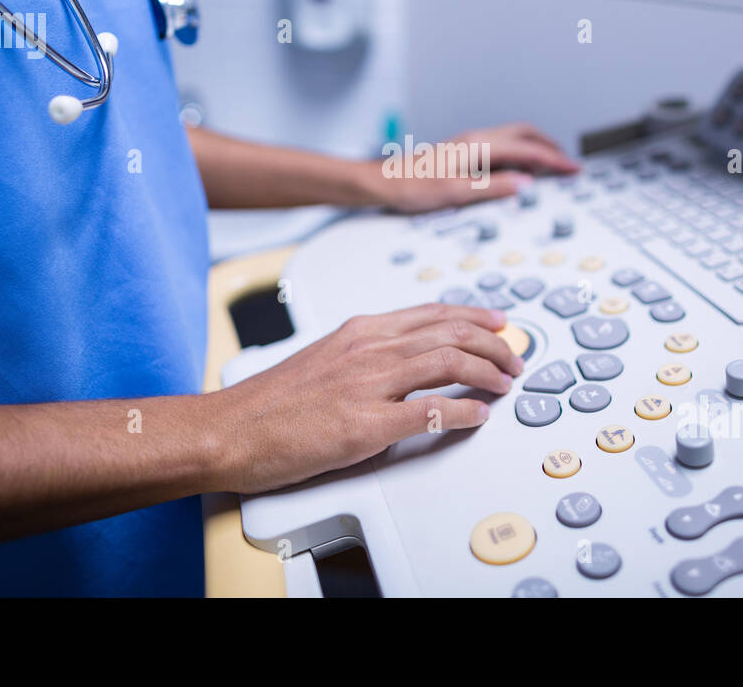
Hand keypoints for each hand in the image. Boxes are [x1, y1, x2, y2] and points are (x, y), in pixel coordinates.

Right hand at [218, 304, 521, 493]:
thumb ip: (364, 356)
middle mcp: (368, 349)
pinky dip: (463, 411)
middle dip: (492, 343)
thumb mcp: (324, 360)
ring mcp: (368, 384)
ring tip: (504, 383)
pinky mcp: (365, 423)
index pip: (431, 313)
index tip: (498, 324)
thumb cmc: (269, 404)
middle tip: (513, 357)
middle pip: (449, 331)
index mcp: (359, 332)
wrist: (229, 430)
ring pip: (447, 361)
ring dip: (487, 371)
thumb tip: (401, 365)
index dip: (473, 316)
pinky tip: (477, 416)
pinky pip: (431, 409)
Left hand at [373, 122, 579, 212]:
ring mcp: (470, 145)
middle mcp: (476, 140)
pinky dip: (521, 155)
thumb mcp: (454, 193)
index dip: (554, 160)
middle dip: (551, 147)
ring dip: (536, 149)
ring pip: (514, 138)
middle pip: (525, 134)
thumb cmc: (411, 186)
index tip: (573, 169)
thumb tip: (524, 184)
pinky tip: (520, 170)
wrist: (382, 182)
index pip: (527, 150)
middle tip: (569, 165)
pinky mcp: (465, 153)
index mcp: (478, 146)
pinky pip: (502, 148)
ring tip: (552, 167)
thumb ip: (492, 188)